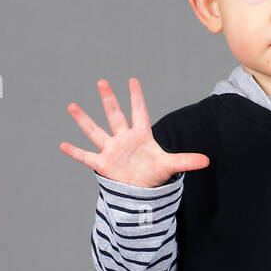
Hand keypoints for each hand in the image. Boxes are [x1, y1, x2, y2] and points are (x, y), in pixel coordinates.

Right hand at [59, 78, 209, 187]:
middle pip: (115, 115)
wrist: (141, 190)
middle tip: (102, 81)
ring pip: (96, 131)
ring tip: (72, 106)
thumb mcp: (170, 166)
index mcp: (140, 135)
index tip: (132, 81)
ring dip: (84, 120)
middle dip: (109, 99)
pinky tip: (62, 145)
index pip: (139, 112)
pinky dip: (75, 152)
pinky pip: (86, 157)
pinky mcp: (103, 164)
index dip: (136, 98)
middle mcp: (123, 139)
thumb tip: (207, 161)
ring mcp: (112, 150)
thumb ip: (186, 160)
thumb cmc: (154, 173)